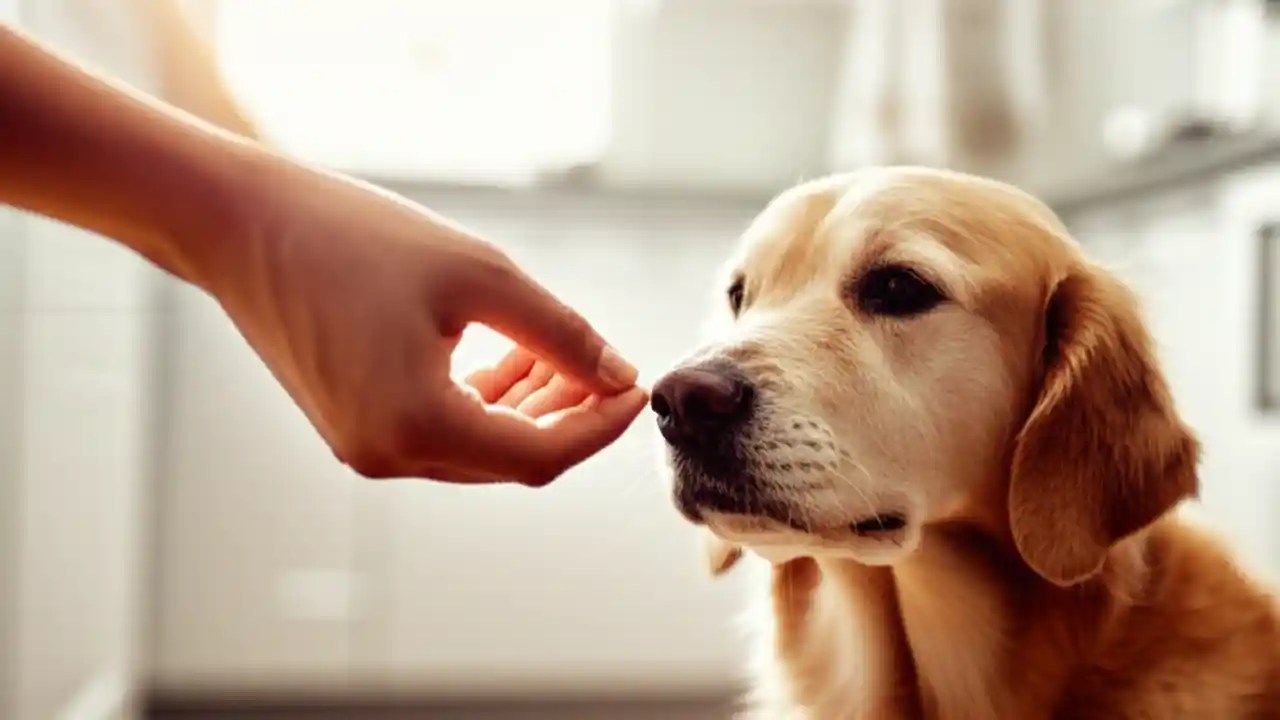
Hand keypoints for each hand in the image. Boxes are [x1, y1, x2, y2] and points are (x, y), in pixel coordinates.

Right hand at [192, 152, 647, 485]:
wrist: (243, 226)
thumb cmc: (357, 237)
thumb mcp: (479, 276)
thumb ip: (561, 334)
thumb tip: (618, 375)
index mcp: (415, 427)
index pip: (540, 455)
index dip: (599, 426)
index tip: (637, 386)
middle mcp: (387, 455)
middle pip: (512, 457)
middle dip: (569, 413)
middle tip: (603, 361)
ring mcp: (365, 447)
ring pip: (480, 447)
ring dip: (530, 406)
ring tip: (556, 347)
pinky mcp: (354, 427)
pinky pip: (441, 432)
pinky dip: (486, 401)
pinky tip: (511, 353)